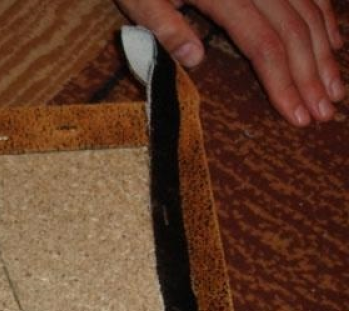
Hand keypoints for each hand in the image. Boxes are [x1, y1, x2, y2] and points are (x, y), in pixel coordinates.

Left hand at [115, 0, 344, 125]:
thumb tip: (196, 60)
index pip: (262, 44)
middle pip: (292, 29)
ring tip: (335, 89)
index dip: (282, 81)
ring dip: (324, 50)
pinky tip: (333, 42)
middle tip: (324, 113)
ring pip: (307, 8)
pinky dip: (323, 15)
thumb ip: (164, 26)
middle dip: (311, 74)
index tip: (296, 114)